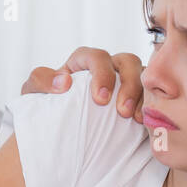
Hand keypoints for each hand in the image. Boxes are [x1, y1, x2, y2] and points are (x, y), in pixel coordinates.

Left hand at [20, 47, 146, 123]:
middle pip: (127, 61)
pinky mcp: (137, 98)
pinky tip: (145, 125)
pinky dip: (151, 107)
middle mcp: (108, 67)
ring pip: (144, 76)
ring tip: (136, 119)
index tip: (100, 99)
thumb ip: (40, 81)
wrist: (56, 130)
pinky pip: (153, 95)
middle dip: (128, 84)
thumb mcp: (33, 93)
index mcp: (83, 62)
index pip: (96, 56)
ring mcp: (126, 81)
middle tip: (122, 111)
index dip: (102, 73)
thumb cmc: (46, 105)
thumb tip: (64, 82)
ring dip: (143, 96)